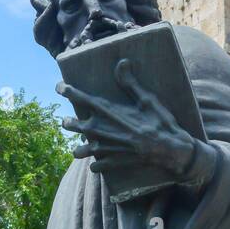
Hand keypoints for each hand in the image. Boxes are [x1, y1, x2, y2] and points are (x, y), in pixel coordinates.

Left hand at [58, 58, 203, 181]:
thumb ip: (130, 82)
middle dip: (69, 122)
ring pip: (79, 150)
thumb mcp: (146, 99)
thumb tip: (122, 62)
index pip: (79, 97)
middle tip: (69, 120)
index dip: (66, 90)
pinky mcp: (112, 163)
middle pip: (72, 125)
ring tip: (80, 147)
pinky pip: (96, 166)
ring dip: (79, 148)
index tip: (59, 87)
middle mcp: (100, 130)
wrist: (169, 150)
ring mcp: (104, 148)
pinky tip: (99, 164)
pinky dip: (97, 165)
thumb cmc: (160, 122)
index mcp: (107, 111)